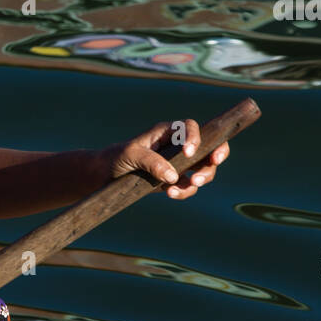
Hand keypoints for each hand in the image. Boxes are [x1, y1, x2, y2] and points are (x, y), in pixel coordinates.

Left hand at [100, 118, 229, 199]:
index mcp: (167, 132)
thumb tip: (173, 176)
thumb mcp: (131, 155)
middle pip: (208, 147)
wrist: (106, 176)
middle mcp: (177, 145)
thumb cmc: (117, 157)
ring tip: (189, 185)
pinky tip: (170, 194)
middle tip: (205, 172)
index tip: (189, 153)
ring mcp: (178, 163)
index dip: (196, 138)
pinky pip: (189, 186)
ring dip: (202, 178)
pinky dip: (185, 191)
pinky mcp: (175, 179)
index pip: (190, 127)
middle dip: (214, 158)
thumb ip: (151, 162)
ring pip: (204, 168)